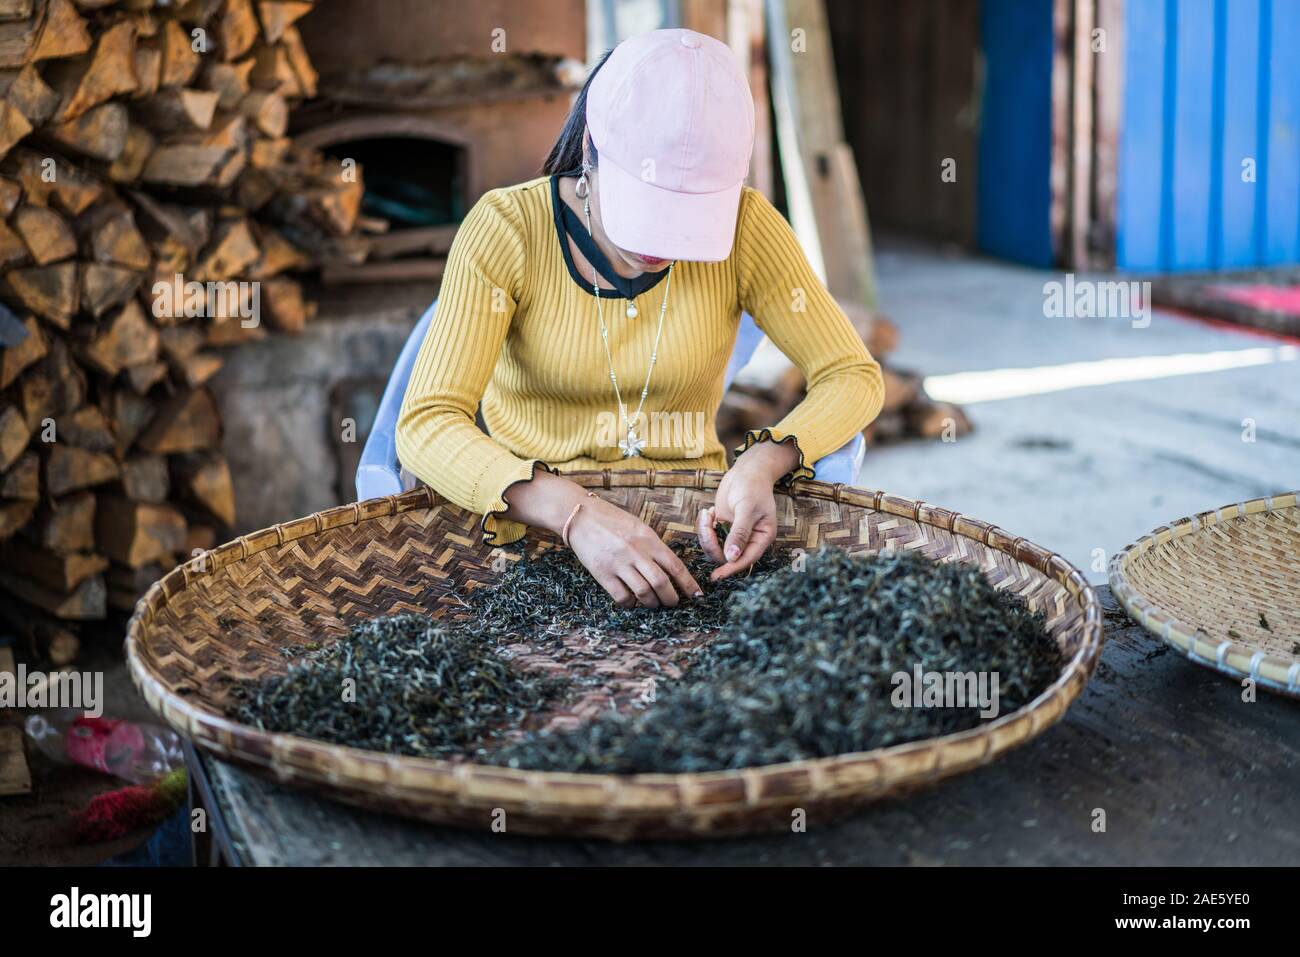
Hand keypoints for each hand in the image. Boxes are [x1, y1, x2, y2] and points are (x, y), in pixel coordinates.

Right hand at [502, 471, 700, 607]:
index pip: (675, 565)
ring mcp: (618, 563)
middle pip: (662, 582)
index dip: (688, 584)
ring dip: (652, 603)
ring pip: (644, 592)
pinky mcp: (602, 572)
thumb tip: (671, 569)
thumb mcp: (639, 527)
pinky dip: (630, 603)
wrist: (580, 516)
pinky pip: (621, 596)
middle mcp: (636, 551)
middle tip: (673, 604)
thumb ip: (654, 546)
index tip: (697, 596)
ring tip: (653, 604)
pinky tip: (632, 601)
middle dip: (671, 599)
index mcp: (649, 539)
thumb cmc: (612, 521)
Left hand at [697, 439, 797, 580]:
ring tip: (708, 513)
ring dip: (706, 533)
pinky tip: (709, 511)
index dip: (731, 569)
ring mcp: (734, 534)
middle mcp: (749, 539)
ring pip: (714, 547)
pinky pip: (708, 536)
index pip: (746, 560)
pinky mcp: (723, 527)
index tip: (716, 576)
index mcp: (762, 537)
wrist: (747, 470)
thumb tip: (731, 557)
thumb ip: (739, 533)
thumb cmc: (752, 486)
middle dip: (712, 542)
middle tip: (707, 522)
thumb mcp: (747, 508)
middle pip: (726, 556)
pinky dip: (704, 526)